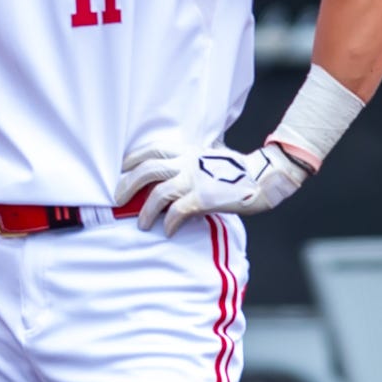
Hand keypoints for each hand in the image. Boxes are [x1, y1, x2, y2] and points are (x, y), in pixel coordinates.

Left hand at [114, 143, 309, 236]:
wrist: (264, 177)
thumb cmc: (239, 169)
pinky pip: (178, 212)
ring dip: (146, 211)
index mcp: (188, 150)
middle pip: (147, 170)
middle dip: (127, 185)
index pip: (151, 150)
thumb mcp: (211, 155)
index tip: (120, 171)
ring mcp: (195, 180)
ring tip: (141, 224)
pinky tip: (168, 231)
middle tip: (117, 199)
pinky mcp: (204, 198)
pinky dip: (169, 223)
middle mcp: (188, 162)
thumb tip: (181, 162)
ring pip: (158, 193)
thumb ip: (194, 157)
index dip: (131, 160)